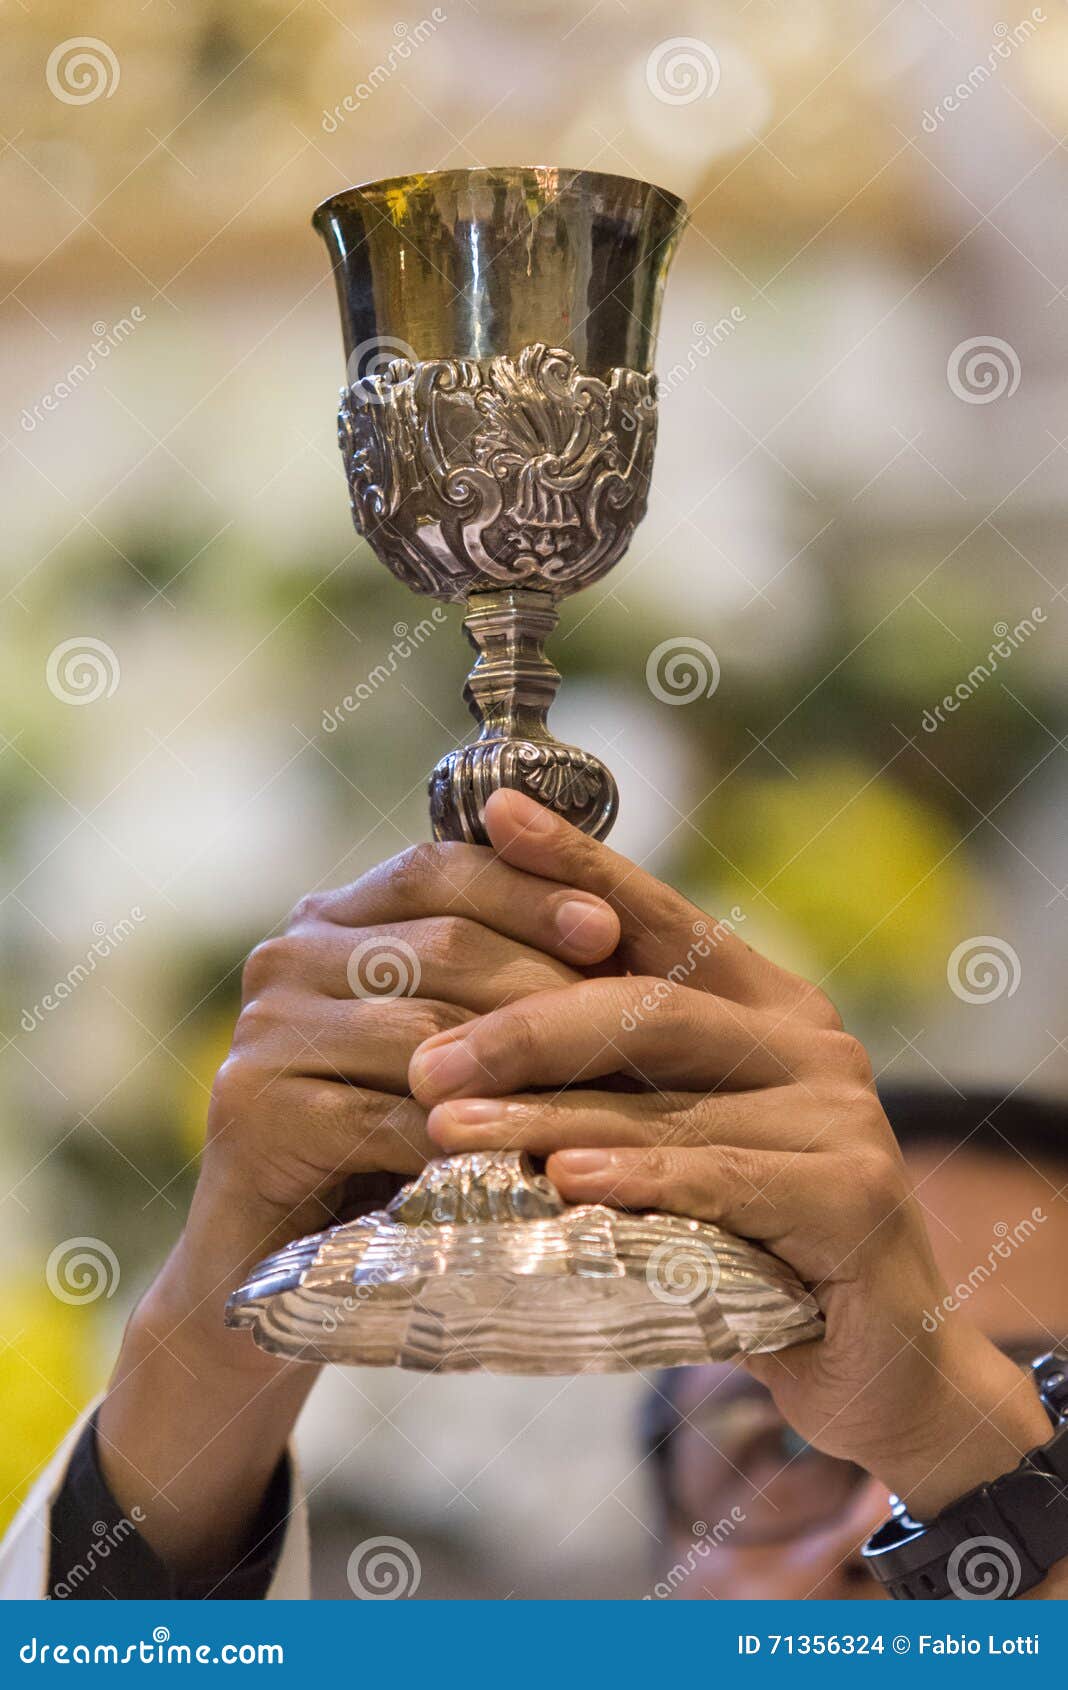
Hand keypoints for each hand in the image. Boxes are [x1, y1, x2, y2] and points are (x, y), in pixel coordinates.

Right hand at [96, 836, 619, 1573]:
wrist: (274, 1265)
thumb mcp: (445, 1046)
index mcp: (334, 919)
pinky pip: (392, 1117)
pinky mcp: (253, 1109)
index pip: (438, 868)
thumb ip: (494, 977)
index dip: (526, 889)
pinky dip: (473, 1141)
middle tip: (635, 1020)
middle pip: (443, 943)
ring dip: (527, 1065)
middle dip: (549, 981)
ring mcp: (263, 1030)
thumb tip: (616, 914)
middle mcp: (287, 956)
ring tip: (610, 1091)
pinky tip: (538, 1162)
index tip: (608, 924)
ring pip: (428, 1030)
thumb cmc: (385, 1147)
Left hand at [412, 789, 1049, 1517]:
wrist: (881, 1356)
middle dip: (526, 1028)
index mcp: (764, 1000)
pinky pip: (724, 1181)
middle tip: (426, 1062)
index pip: (658, 915)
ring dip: (548, 1117)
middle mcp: (808, 1037)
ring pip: (670, 1102)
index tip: (495, 812)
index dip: (578, 861)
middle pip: (652, 1003)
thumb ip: (615, 1078)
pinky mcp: (856, 1195)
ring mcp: (841, 1111)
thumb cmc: (751, 1237)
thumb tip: (459, 1037)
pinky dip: (639, 1180)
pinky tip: (566, 1184)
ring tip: (450, 1129)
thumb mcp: (680, 1136)